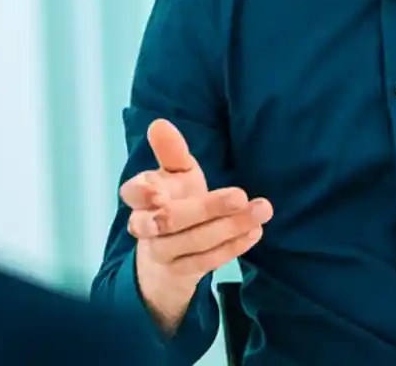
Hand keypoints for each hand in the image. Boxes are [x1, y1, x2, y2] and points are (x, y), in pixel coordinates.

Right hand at [121, 119, 273, 334]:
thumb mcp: (174, 176)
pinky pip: (207, 261)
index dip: (143, 193)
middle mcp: (145, 227)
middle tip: (240, 194)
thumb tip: (159, 123)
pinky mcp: (182, 273)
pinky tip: (255, 231)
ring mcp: (163, 253)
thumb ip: (170, 152)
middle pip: (168, 221)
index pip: (133, 194)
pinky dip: (232, 246)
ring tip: (262, 209)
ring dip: (230, 226)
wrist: (167, 260)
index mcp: (141, 198)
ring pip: (193, 242)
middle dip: (206, 208)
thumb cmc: (175, 204)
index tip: (160, 190)